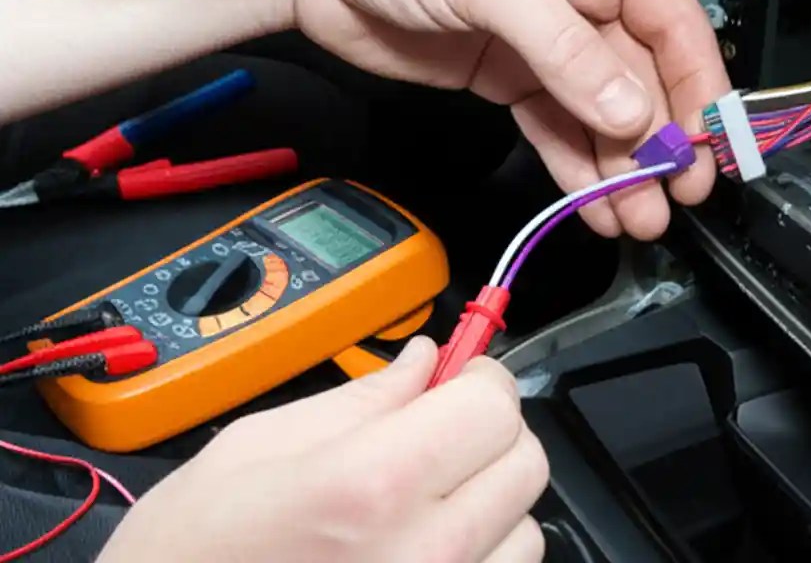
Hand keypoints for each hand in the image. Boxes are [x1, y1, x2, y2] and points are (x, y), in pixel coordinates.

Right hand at [97, 338, 548, 562]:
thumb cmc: (188, 557)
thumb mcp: (256, 449)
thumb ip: (361, 400)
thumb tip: (424, 362)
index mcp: (371, 483)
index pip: (493, 406)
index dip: (480, 380)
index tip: (458, 379)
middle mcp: (424, 552)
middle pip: (525, 462)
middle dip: (489, 433)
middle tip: (438, 433)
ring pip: (526, 526)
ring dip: (490, 501)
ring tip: (423, 504)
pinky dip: (483, 554)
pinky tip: (425, 548)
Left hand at [290, 0, 730, 239]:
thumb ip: (568, 53)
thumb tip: (628, 112)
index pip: (672, 22)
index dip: (695, 89)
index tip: (706, 146)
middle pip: (639, 77)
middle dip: (657, 140)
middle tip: (674, 193)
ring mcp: (539, 37)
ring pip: (597, 111)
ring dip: (619, 165)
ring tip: (638, 214)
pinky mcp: (502, 73)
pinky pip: (552, 125)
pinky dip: (574, 164)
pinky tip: (594, 199)